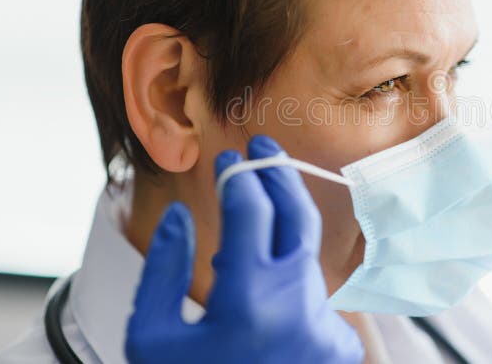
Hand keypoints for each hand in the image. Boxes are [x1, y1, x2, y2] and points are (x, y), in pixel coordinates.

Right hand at [125, 135, 363, 363]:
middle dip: (278, 172)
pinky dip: (288, 280)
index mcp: (249, 299)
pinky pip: (312, 294)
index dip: (236, 176)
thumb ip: (162, 267)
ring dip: (282, 225)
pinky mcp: (339, 343)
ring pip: (307, 252)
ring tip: (255, 210)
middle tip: (261, 148)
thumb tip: (182, 213)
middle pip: (297, 213)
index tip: (226, 160)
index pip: (251, 208)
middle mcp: (298, 304)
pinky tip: (263, 293)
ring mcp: (325, 324)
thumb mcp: (152, 337)